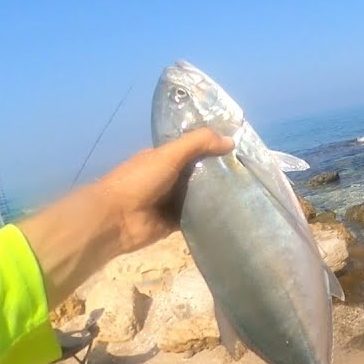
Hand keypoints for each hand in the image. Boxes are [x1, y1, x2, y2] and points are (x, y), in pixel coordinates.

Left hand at [94, 127, 235, 253]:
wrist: (116, 219)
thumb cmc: (139, 181)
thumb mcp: (169, 155)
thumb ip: (198, 144)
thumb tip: (231, 140)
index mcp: (164, 159)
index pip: (193, 150)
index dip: (213, 148)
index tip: (239, 149)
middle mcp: (169, 178)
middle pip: (199, 173)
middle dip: (219, 173)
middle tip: (247, 173)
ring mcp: (171, 202)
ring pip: (200, 196)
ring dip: (216, 195)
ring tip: (245, 192)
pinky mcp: (175, 222)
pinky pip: (197, 218)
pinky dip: (209, 216)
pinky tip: (231, 213)